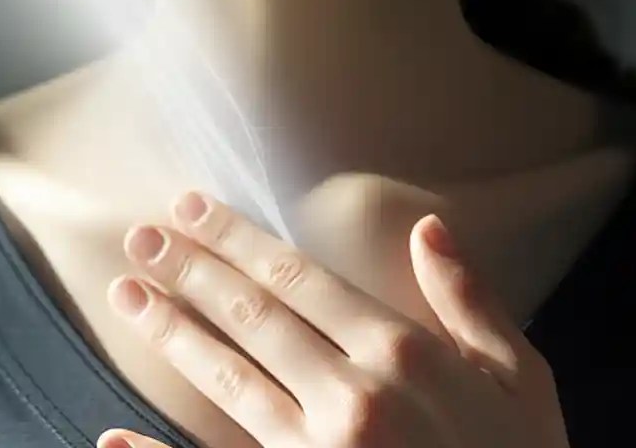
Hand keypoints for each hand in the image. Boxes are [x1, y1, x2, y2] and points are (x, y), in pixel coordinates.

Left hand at [96, 181, 569, 447]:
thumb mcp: (521, 379)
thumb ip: (470, 301)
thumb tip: (427, 227)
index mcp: (405, 353)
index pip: (301, 279)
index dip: (238, 240)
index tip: (190, 210)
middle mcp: (354, 396)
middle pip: (254, 318)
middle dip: (191, 271)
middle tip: (140, 237)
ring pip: (229, 380)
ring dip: (172, 333)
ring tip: (128, 295)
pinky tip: (114, 435)